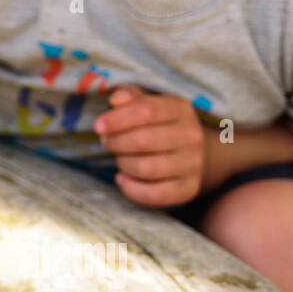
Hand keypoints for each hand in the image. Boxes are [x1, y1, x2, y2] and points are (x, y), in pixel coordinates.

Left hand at [92, 84, 205, 206]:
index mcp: (180, 109)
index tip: (98, 126)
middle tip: (106, 142)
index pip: (147, 110)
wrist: (187, 151)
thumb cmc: (157, 123)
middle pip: (144, 140)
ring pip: (146, 168)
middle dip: (116, 142)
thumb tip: (116, 99)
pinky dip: (131, 189)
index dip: (118, 118)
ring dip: (123, 163)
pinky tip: (122, 179)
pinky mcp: (188, 188)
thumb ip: (129, 96)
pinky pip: (154, 195)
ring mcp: (193, 164)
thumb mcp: (146, 102)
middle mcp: (192, 136)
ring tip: (120, 158)